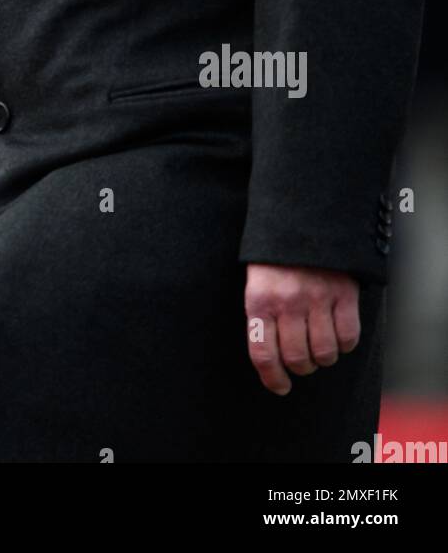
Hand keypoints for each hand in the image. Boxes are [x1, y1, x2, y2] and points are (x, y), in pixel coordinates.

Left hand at [245, 264, 360, 394]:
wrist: (303, 217)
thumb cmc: (276, 257)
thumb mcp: (257, 282)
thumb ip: (262, 316)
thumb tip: (271, 359)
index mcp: (260, 299)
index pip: (263, 353)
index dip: (272, 378)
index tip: (281, 387)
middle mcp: (288, 301)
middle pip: (297, 359)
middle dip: (301, 367)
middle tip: (303, 361)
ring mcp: (317, 297)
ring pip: (324, 353)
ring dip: (323, 358)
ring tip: (320, 346)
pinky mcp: (344, 293)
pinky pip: (348, 337)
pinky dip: (345, 344)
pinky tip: (338, 333)